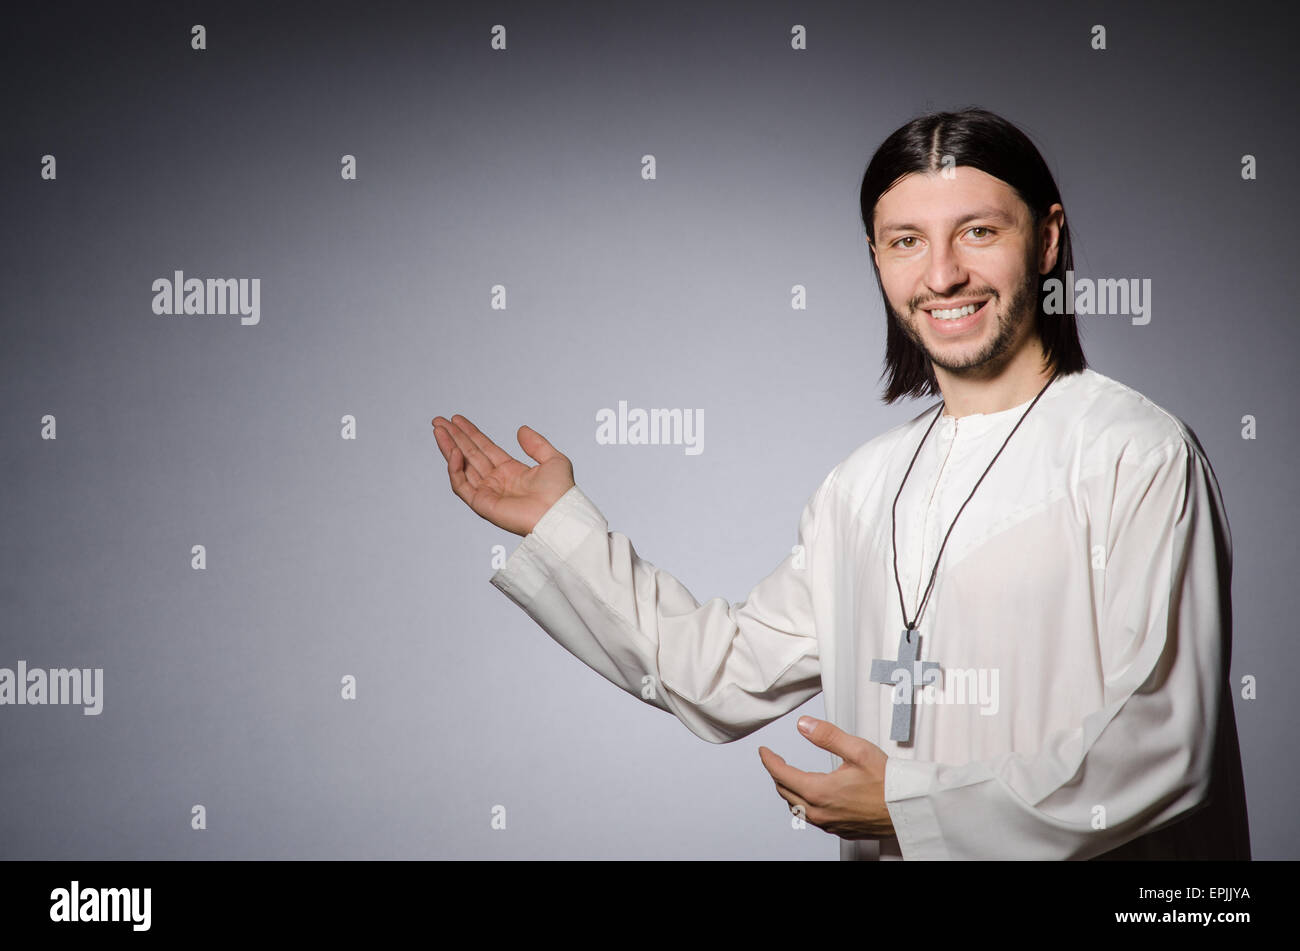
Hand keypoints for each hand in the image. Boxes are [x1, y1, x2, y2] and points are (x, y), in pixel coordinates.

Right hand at [432, 414, 575, 536]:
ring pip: (461, 467)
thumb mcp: (553, 459)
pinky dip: (454, 469)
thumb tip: (521, 429)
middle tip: (439, 421)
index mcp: (511, 471)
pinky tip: (454, 452)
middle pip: (469, 455)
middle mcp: (497, 481)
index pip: (484, 448)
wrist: (557, 513)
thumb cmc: (560, 492)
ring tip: (438, 429)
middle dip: (454, 437)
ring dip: (449, 448)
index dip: (470, 434)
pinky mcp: (481, 504)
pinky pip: (461, 485)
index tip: (457, 419)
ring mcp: (488, 492)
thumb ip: (536, 444)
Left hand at [758, 716, 894, 838]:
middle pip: (785, 792)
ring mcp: (829, 824)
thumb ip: (827, 736)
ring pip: (796, 807)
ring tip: (789, 776)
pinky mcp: (839, 830)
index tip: (764, 751)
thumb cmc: (888, 782)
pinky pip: (811, 817)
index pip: (781, 774)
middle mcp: (820, 812)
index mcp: (820, 791)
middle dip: (776, 774)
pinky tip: (811, 795)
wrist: (907, 809)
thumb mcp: (857, 750)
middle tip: (774, 760)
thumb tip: (804, 725)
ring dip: (788, 790)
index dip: (769, 760)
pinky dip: (804, 803)